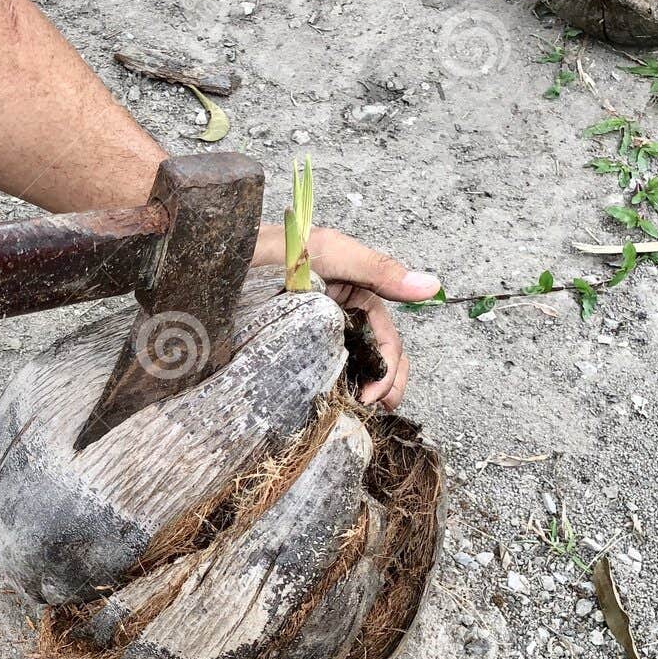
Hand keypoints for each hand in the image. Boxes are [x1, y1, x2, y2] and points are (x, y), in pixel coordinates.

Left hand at [252, 223, 438, 409]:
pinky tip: (328, 403)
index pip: (384, 338)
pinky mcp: (290, 346)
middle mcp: (339, 317)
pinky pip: (315, 371)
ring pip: (346, 367)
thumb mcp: (332, 252)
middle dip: (382, 384)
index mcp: (356, 296)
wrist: (226, 258)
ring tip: (356, 412)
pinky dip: (326, 387)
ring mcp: (314, 333)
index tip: (378, 395)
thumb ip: (379, 270)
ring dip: (356, 390)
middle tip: (375, 410)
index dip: (388, 367)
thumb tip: (431, 286)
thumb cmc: (278, 246)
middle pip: (371, 356)